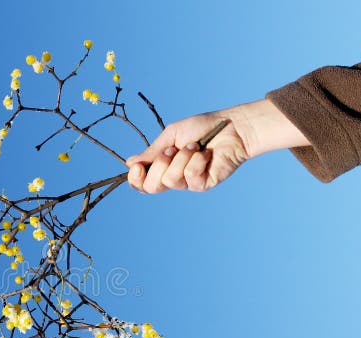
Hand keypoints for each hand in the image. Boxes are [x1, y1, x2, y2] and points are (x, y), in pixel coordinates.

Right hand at [125, 113, 248, 192]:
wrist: (230, 127)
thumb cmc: (202, 127)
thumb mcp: (171, 136)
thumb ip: (152, 151)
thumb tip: (130, 163)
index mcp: (163, 166)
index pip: (142, 183)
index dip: (135, 179)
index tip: (137, 166)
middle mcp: (174, 177)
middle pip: (151, 187)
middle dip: (158, 166)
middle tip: (171, 151)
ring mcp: (188, 182)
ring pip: (170, 180)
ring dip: (181, 158)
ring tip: (193, 146)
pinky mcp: (203, 184)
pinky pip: (190, 176)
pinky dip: (196, 160)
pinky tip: (205, 153)